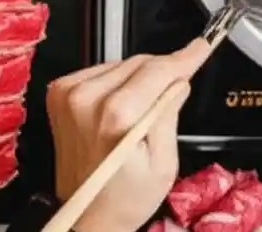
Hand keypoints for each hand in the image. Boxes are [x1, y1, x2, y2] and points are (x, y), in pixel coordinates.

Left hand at [47, 40, 211, 231]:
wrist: (86, 215)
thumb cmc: (127, 197)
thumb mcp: (164, 162)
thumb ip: (169, 113)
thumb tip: (178, 80)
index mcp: (116, 115)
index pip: (159, 70)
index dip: (185, 58)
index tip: (202, 46)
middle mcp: (87, 98)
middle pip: (140, 63)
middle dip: (164, 71)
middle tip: (178, 88)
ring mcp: (69, 94)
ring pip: (122, 64)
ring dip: (140, 77)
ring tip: (145, 108)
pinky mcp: (60, 93)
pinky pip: (102, 71)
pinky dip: (118, 82)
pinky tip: (123, 105)